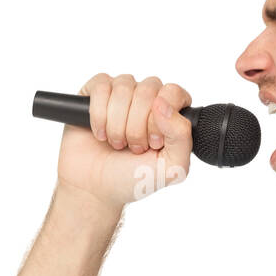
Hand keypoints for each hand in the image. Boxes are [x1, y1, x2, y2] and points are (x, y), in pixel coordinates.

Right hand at [56, 74, 192, 210]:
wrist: (94, 189)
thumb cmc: (133, 179)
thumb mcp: (170, 169)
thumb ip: (181, 137)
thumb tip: (163, 104)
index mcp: (171, 114)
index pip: (173, 92)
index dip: (161, 116)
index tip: (153, 142)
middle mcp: (148, 99)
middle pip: (148, 89)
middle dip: (137, 126)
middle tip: (134, 147)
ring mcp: (122, 94)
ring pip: (124, 87)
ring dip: (117, 123)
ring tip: (117, 143)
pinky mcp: (96, 94)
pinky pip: (100, 86)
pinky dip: (99, 114)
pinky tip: (100, 133)